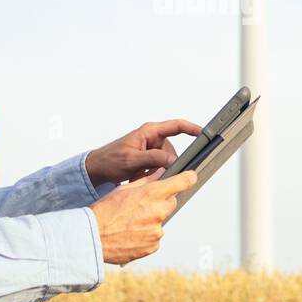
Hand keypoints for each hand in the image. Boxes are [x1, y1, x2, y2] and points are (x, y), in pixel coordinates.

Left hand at [85, 118, 202, 186]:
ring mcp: (150, 148)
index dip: (192, 128)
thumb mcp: (132, 159)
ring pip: (166, 161)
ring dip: (156, 170)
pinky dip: (151, 174)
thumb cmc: (110, 159)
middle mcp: (151, 138)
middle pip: (172, 149)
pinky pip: (158, 167)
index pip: (176, 126)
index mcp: (149, 131)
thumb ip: (153, 158)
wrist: (97, 168)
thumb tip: (171, 159)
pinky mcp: (148, 159)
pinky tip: (139, 176)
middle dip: (166, 163)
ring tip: (140, 174)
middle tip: (153, 171)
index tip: (204, 133)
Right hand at [90, 168, 197, 265]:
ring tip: (130, 223)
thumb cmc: (105, 212)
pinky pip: (154, 237)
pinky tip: (131, 234)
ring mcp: (157, 231)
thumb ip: (146, 181)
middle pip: (171, 203)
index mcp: (151, 194)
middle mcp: (158, 212)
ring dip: (150, 221)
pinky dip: (146, 235)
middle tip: (141, 206)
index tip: (192, 176)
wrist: (93, 239)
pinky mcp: (153, 246)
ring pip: (160, 221)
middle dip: (160, 202)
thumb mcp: (124, 190)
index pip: (181, 182)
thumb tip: (162, 172)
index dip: (188, 178)